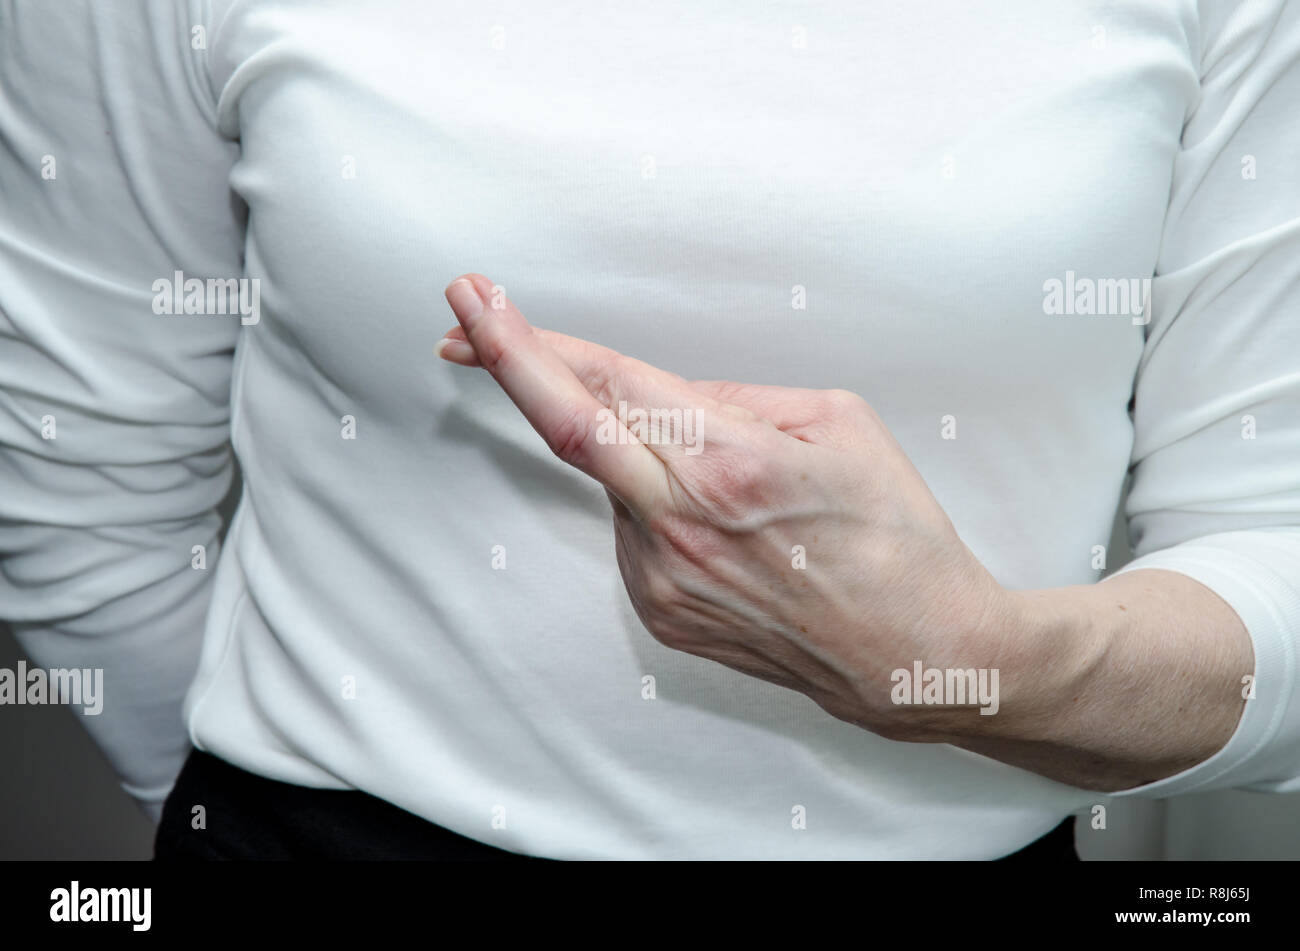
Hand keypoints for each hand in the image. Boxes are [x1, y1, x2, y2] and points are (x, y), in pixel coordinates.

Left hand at [437, 274, 1021, 739]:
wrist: (914, 653)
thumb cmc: (893, 537)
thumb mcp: (837, 425)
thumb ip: (734, 398)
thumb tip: (661, 393)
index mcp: (730, 465)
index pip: (605, 386)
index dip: (529, 341)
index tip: (479, 301)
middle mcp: (681, 527)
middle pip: (564, 431)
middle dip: (503, 366)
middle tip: (458, 324)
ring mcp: (663, 579)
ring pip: (615, 480)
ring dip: (637, 451)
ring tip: (737, 481)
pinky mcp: (661, 612)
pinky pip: (635, 529)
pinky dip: (656, 500)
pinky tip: (725, 523)